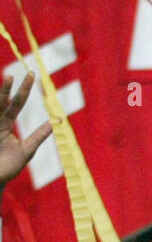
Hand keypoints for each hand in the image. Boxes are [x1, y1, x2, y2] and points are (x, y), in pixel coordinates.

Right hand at [0, 73, 51, 190]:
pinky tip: (1, 100)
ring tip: (9, 78)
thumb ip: (38, 136)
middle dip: (12, 87)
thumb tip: (56, 122)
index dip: (24, 90)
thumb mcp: (26, 150)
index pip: (15, 103)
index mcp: (4, 124)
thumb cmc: (9, 167)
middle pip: (3, 100)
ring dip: (2, 93)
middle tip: (27, 73)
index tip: (32, 75)